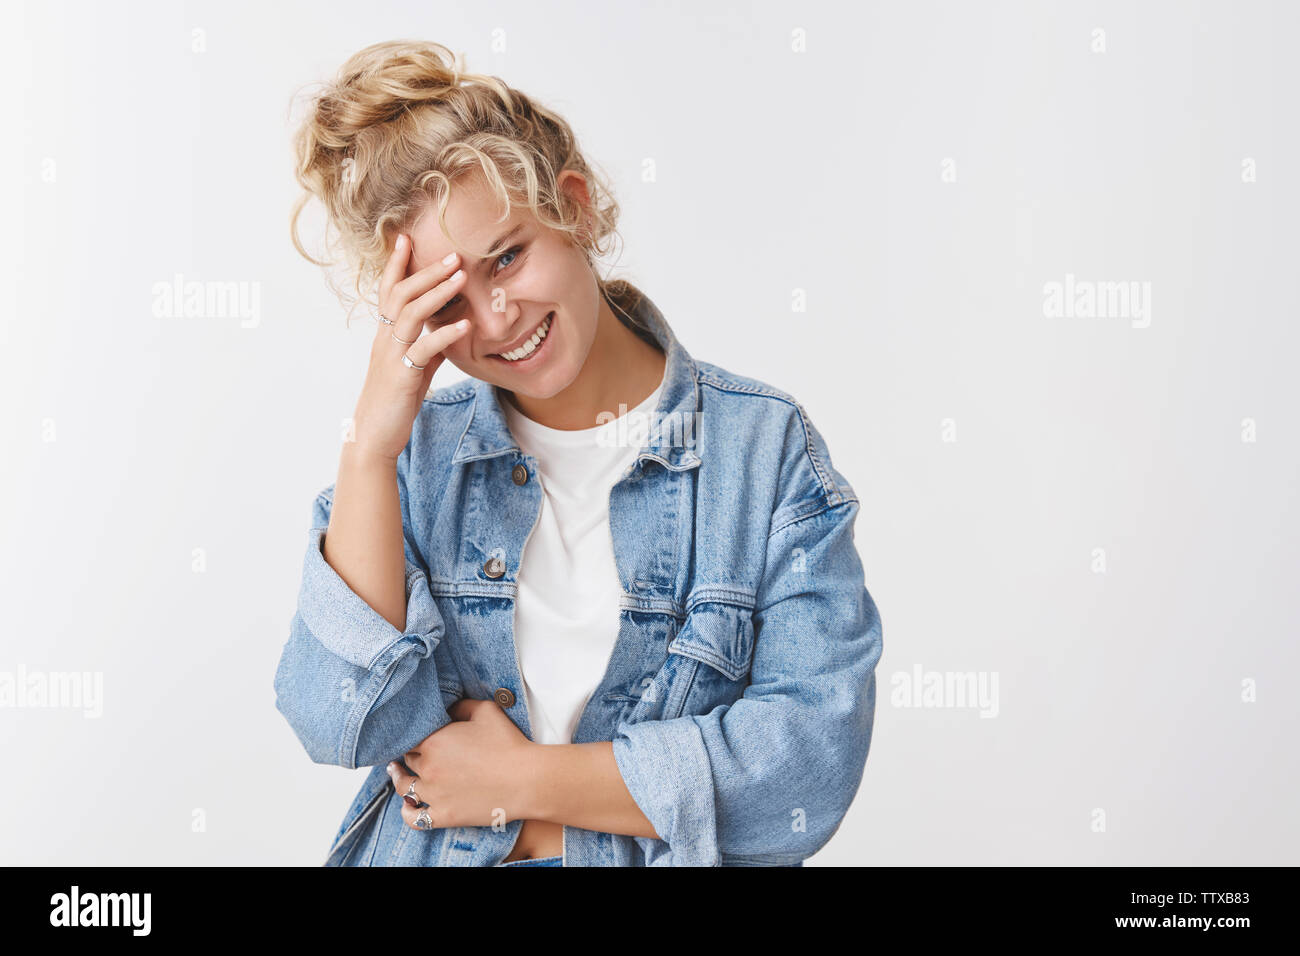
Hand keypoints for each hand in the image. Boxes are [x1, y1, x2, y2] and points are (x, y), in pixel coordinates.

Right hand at [351, 233, 470, 462]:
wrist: (375, 436)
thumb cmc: (394, 402)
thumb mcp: (415, 369)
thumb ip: (429, 348)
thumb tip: (450, 330)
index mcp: (386, 336)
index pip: (389, 291)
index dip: (396, 264)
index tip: (406, 237)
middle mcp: (385, 340)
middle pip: (401, 294)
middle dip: (426, 271)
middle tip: (453, 253)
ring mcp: (392, 356)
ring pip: (409, 313)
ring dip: (437, 292)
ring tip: (461, 276)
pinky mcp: (403, 375)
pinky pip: (425, 348)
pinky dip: (446, 333)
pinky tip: (466, 324)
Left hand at [386, 698, 537, 830]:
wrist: (526, 779)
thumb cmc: (508, 744)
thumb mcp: (486, 711)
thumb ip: (461, 705)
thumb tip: (448, 709)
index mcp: (434, 740)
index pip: (411, 737)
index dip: (415, 735)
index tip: (419, 735)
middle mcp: (428, 767)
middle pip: (409, 759)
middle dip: (412, 754)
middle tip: (414, 751)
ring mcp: (434, 794)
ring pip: (404, 786)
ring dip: (399, 779)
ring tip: (397, 774)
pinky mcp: (445, 815)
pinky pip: (415, 818)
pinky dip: (407, 812)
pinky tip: (408, 806)